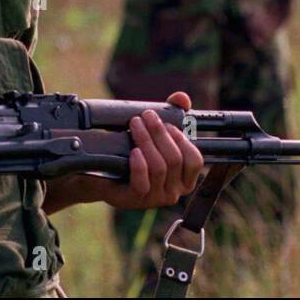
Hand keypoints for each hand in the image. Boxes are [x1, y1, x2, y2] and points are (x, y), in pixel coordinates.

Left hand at [102, 92, 203, 209]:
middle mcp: (174, 192)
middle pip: (174, 160)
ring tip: (135, 124)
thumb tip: (182, 99)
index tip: (168, 123)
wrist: (104, 173)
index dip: (182, 139)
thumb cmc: (136, 152)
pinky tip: (134, 151)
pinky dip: (139, 164)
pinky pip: (142, 182)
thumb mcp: (155, 134)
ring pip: (158, 168)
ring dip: (146, 141)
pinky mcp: (135, 200)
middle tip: (146, 116)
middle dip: (159, 133)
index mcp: (184, 179)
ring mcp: (155, 198)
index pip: (195, 160)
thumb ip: (173, 113)